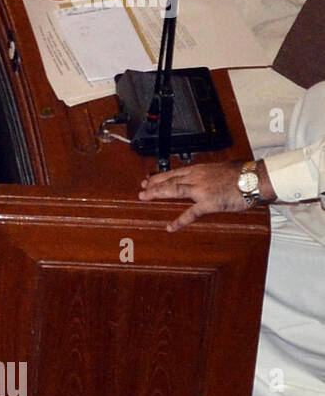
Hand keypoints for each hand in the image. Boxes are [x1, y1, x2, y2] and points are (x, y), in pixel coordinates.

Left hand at [138, 162, 256, 230]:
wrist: (255, 178)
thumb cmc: (242, 174)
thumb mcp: (220, 169)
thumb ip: (208, 174)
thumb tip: (204, 177)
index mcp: (199, 169)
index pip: (174, 172)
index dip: (159, 176)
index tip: (148, 179)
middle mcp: (197, 177)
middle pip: (169, 179)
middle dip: (153, 184)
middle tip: (141, 189)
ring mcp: (201, 190)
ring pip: (174, 190)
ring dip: (157, 193)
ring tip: (144, 197)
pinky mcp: (209, 203)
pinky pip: (191, 213)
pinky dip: (179, 221)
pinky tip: (170, 227)